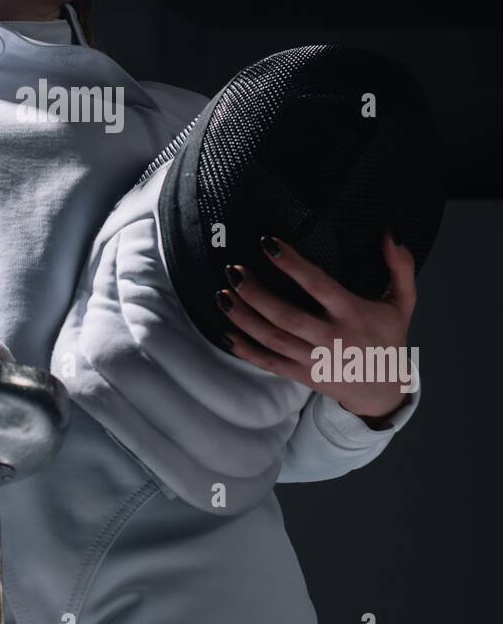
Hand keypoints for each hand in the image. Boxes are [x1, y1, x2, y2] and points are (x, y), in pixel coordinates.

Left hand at [214, 230, 416, 423]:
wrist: (384, 391)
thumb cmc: (389, 338)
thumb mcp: (402, 302)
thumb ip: (400, 266)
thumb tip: (391, 232)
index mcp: (352, 314)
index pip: (317, 285)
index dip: (291, 264)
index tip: (267, 243)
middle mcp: (331, 338)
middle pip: (286, 316)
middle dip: (255, 293)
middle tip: (233, 271)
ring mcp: (314, 359)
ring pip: (271, 339)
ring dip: (243, 317)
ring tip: (221, 295)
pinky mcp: (301, 375)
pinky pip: (268, 363)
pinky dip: (245, 350)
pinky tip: (226, 332)